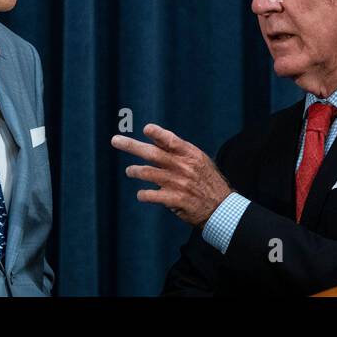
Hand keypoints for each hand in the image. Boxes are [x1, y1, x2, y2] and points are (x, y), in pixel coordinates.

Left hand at [111, 124, 231, 225]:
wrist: (221, 207)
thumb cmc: (206, 180)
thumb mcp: (198, 160)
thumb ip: (177, 150)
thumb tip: (153, 137)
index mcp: (190, 154)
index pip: (171, 140)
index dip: (157, 133)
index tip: (145, 129)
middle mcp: (183, 167)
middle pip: (152, 153)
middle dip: (131, 145)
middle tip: (115, 140)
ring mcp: (178, 184)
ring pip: (147, 173)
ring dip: (134, 171)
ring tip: (129, 171)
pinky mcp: (176, 200)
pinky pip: (152, 195)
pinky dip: (143, 194)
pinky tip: (141, 194)